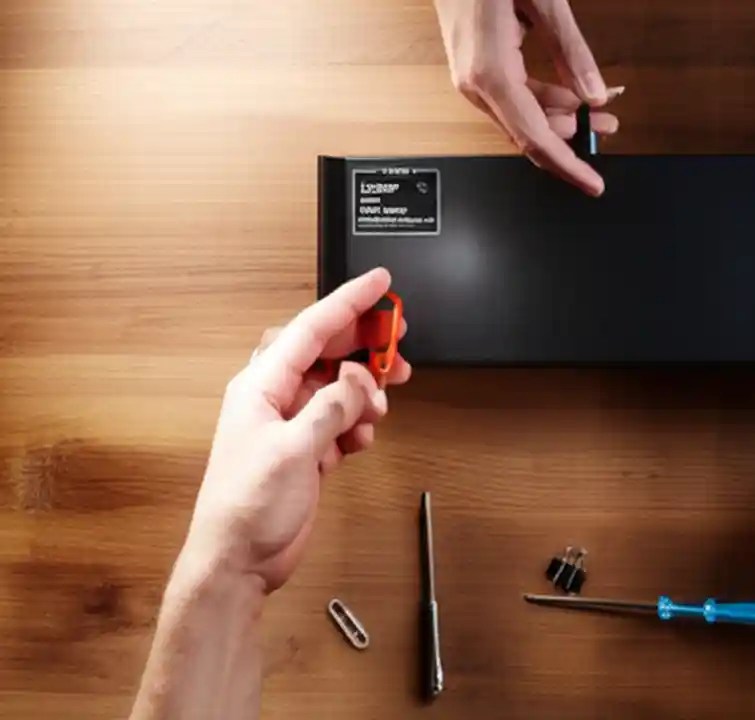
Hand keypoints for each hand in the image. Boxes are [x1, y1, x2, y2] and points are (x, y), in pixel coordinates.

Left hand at [185, 269, 411, 593]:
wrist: (238, 560)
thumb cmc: (246, 507)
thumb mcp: (293, 450)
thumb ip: (331, 408)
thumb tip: (359, 381)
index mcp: (260, 386)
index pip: (311, 329)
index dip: (349, 302)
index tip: (380, 284)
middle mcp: (274, 398)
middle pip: (328, 354)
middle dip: (365, 348)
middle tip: (398, 344)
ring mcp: (291, 424)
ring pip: (339, 388)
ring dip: (364, 394)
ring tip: (379, 408)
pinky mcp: (306, 450)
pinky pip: (341, 420)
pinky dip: (358, 424)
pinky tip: (361, 438)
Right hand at [435, 0, 621, 195]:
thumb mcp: (543, 2)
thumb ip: (572, 51)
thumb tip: (596, 94)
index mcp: (490, 72)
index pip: (535, 138)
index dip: (568, 166)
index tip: (593, 184)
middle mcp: (476, 85)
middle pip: (530, 134)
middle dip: (573, 137)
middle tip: (611, 124)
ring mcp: (473, 80)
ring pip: (524, 119)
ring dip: (562, 119)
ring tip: (600, 109)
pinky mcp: (476, 72)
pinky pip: (514, 101)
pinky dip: (545, 103)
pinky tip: (570, 96)